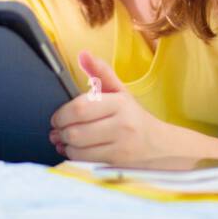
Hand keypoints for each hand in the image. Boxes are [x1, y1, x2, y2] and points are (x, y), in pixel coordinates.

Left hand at [48, 51, 175, 166]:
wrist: (160, 146)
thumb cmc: (134, 118)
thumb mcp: (121, 92)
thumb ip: (101, 73)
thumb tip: (84, 54)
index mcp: (120, 103)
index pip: (81, 107)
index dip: (62, 114)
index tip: (57, 117)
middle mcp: (122, 125)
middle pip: (76, 131)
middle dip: (61, 131)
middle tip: (58, 129)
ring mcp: (120, 146)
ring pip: (78, 148)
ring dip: (65, 144)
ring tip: (64, 139)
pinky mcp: (117, 163)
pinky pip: (84, 160)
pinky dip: (73, 155)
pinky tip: (74, 150)